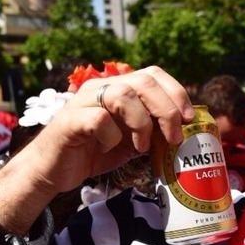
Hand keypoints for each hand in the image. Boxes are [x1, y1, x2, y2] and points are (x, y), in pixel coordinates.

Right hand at [14, 67, 194, 198]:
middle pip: (143, 81)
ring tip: (142, 145)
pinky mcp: (70, 121)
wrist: (54, 170)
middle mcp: (101, 88)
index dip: (176, 92)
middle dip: (166, 109)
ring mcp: (84, 102)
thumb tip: (184, 132)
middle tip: (173, 137)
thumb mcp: (131, 140)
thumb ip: (153, 130)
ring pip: (122, 94)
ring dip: (142, 122)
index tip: (189, 118)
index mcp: (118, 88)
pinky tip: (110, 148)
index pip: (153, 74)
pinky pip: (99, 119)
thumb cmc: (94, 152)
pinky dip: (112, 136)